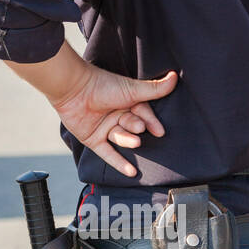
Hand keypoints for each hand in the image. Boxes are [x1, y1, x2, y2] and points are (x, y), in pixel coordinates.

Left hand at [49, 63, 177, 177]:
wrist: (74, 89)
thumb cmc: (103, 85)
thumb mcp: (132, 89)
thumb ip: (154, 89)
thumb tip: (175, 76)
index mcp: (126, 102)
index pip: (143, 114)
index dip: (151, 122)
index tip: (159, 131)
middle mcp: (116, 115)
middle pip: (132, 126)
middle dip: (136, 128)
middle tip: (138, 128)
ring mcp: (104, 128)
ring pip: (121, 138)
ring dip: (128, 140)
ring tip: (134, 140)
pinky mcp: (93, 139)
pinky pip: (108, 153)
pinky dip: (119, 163)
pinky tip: (131, 172)